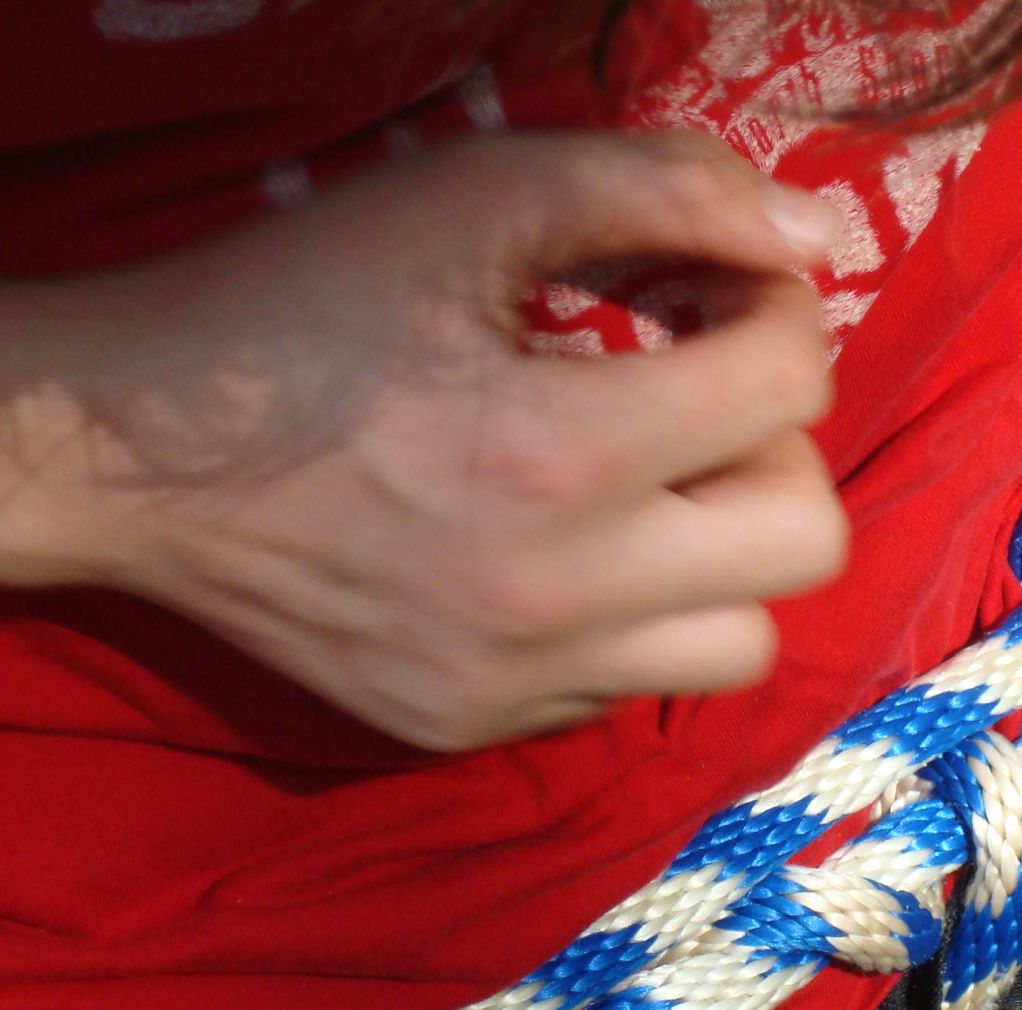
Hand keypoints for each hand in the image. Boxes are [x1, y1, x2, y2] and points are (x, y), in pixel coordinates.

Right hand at [0, 132, 848, 750]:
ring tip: (646, 484)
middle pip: (806, 537)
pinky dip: (637, 613)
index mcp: (557, 452)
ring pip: (744, 640)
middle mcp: (556, 596)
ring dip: (726, 549)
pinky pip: (634, 683)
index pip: (792, 385)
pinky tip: (561, 548)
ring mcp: (518, 682)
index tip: (712, 295)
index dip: (775, 310)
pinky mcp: (477, 726)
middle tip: (694, 397)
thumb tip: (820, 243)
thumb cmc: (297, 305)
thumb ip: (666, 194)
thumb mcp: (473, 199)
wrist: (124, 456)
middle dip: (774, 443)